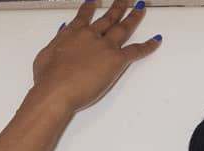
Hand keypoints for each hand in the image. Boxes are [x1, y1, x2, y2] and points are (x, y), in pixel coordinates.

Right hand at [32, 0, 159, 113]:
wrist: (56, 90)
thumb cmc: (47, 78)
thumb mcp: (45, 55)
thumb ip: (57, 41)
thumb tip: (62, 30)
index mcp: (72, 33)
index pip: (84, 16)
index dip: (90, 7)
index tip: (94, 1)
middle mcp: (90, 34)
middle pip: (107, 17)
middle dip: (117, 6)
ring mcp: (104, 46)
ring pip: (123, 27)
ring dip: (134, 16)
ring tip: (141, 7)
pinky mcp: (116, 60)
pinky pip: (136, 51)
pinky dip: (148, 45)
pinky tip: (157, 40)